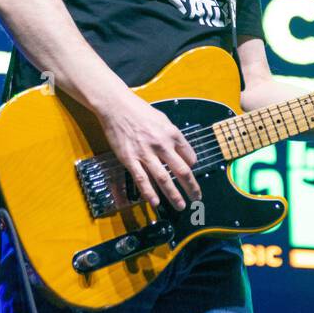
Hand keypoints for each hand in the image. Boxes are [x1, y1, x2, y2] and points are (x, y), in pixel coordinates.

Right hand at [97, 94, 202, 211]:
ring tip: (181, 206)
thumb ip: (174, 137)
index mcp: (172, 134)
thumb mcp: (163, 120)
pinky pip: (142, 179)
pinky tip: (156, 202)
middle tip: (197, 198)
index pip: (189, 156)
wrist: (117, 106)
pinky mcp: (129, 159)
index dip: (193, 168)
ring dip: (174, 195)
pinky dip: (149, 192)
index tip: (191, 175)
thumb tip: (184, 154)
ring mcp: (145, 153)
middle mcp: (161, 145)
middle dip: (191, 187)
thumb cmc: (140, 111)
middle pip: (181, 171)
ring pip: (163, 179)